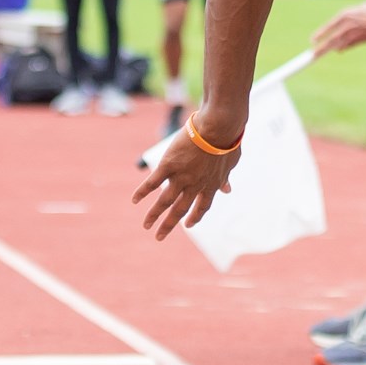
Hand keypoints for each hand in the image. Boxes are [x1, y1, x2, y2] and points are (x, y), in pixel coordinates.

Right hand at [132, 115, 242, 239]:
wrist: (218, 128)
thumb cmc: (227, 141)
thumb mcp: (231, 163)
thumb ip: (225, 179)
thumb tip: (228, 190)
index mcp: (210, 185)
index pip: (202, 206)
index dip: (195, 217)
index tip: (189, 224)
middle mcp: (195, 185)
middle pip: (180, 210)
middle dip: (169, 225)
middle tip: (159, 237)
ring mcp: (181, 176)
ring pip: (165, 201)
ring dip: (154, 215)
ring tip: (146, 226)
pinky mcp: (169, 165)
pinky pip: (153, 182)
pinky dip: (143, 192)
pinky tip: (135, 200)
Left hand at [310, 2, 365, 54]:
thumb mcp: (356, 10)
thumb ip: (347, 20)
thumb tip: (341, 27)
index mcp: (345, 15)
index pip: (329, 27)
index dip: (320, 34)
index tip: (312, 41)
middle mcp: (347, 26)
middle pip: (331, 40)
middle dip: (321, 48)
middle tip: (312, 55)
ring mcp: (354, 35)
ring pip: (338, 45)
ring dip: (329, 50)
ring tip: (319, 55)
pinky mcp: (360, 41)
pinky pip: (348, 45)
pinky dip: (342, 48)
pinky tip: (338, 50)